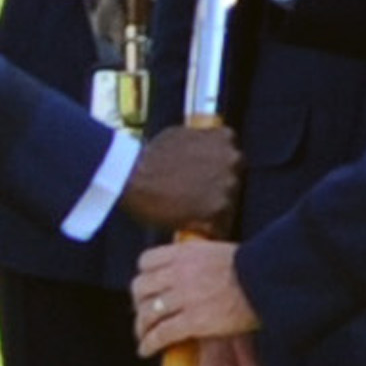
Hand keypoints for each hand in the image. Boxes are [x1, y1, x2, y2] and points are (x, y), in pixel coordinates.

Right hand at [121, 122, 241, 233]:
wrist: (131, 175)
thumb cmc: (150, 155)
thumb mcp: (182, 134)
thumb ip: (203, 141)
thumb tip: (208, 148)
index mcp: (226, 139)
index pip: (233, 158)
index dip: (219, 171)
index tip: (206, 178)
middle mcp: (233, 161)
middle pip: (234, 182)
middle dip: (219, 191)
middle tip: (196, 198)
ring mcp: (227, 187)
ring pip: (229, 206)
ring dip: (214, 212)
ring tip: (191, 214)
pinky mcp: (216, 212)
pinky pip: (219, 227)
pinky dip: (207, 231)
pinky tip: (192, 228)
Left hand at [132, 236, 257, 355]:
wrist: (268, 282)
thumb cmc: (252, 268)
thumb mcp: (217, 252)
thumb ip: (197, 258)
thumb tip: (190, 266)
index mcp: (184, 254)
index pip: (146, 261)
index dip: (142, 276)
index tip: (147, 288)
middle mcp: (179, 273)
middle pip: (141, 288)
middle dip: (139, 304)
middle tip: (144, 314)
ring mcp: (184, 297)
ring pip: (148, 314)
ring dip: (141, 328)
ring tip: (144, 337)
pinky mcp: (193, 321)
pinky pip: (161, 334)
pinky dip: (149, 344)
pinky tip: (147, 350)